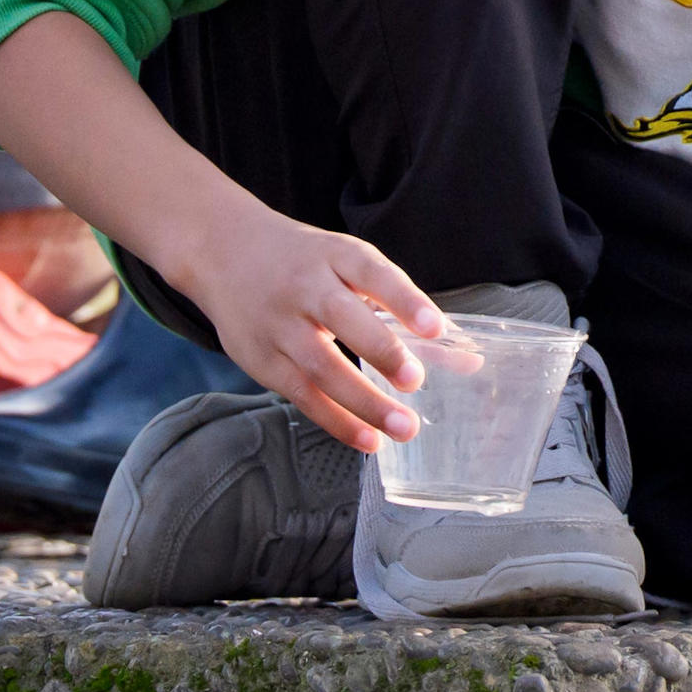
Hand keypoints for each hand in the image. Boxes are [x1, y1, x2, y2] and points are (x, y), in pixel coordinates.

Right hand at [160, 198, 447, 453]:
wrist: (223, 251)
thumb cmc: (307, 263)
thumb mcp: (349, 266)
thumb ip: (403, 308)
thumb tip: (468, 360)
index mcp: (335, 255)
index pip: (373, 274)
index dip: (404, 300)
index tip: (434, 328)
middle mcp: (304, 286)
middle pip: (343, 319)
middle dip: (381, 351)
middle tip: (415, 381)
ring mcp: (278, 325)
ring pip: (321, 366)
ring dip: (364, 402)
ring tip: (404, 427)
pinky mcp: (260, 360)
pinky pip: (302, 395)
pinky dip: (337, 421)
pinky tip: (369, 440)